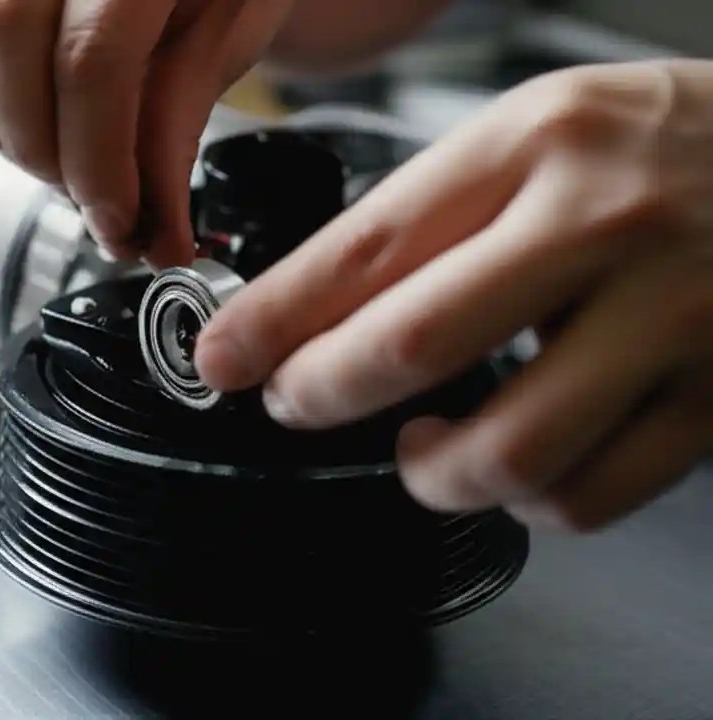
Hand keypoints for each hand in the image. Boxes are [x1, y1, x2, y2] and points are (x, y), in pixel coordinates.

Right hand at [0, 0, 294, 267]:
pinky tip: (4, 115)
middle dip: (40, 145)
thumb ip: (174, 129)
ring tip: (46, 151)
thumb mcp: (222, 38)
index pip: (89, 57)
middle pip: (2, 38)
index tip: (116, 220)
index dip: (96, 161)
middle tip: (85, 192)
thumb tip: (156, 235)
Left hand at [196, 60, 712, 531]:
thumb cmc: (672, 145)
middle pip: (413, 346)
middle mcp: (604, 222)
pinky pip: (592, 495)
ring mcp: (674, 313)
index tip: (223, 356)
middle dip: (321, 393)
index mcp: (538, 143)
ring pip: (507, 450)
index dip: (272, 318)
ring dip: (431, 473)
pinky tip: (518, 468)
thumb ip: (443, 210)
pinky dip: (530, 503)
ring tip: (418, 450)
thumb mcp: (546, 132)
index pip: (367, 246)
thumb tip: (320, 302)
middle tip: (296, 402)